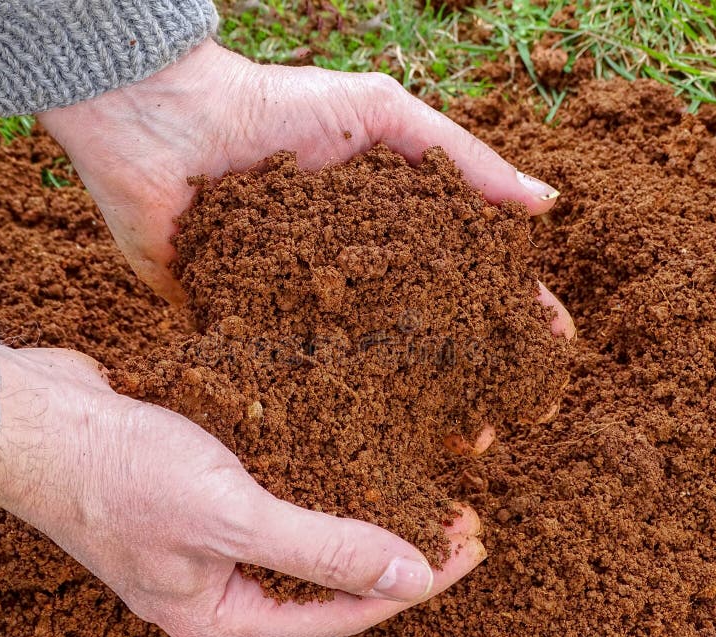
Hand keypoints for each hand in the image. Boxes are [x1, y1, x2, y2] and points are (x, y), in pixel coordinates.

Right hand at [0, 346, 484, 636]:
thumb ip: (321, 550)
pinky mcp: (198, 491)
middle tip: (453, 511)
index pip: (343, 610)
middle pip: (326, 573)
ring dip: (353, 504)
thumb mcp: (230, 518)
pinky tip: (344, 450)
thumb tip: (410, 578)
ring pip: (300, 530)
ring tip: (412, 481)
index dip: (411, 580)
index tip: (466, 546)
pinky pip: (273, 491)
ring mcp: (205, 537)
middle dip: (390, 544)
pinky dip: (311, 474)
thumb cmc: (120, 475)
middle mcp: (217, 585)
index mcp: (221, 616)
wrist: (39, 419)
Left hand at [39, 39, 574, 449]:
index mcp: (389, 228)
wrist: (165, 127)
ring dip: (410, 411)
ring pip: (369, 370)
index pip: (467, 277)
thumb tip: (547, 203)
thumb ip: (459, 157)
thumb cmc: (275, 110)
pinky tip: (359, 444)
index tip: (551, 351)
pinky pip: (293, 376)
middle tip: (499, 422)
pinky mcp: (248, 327)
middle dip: (470, 379)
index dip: (512, 313)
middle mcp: (353, 275)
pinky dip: (324, 408)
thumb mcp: (376, 115)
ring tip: (450, 447)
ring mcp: (304, 306)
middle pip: (426, 336)